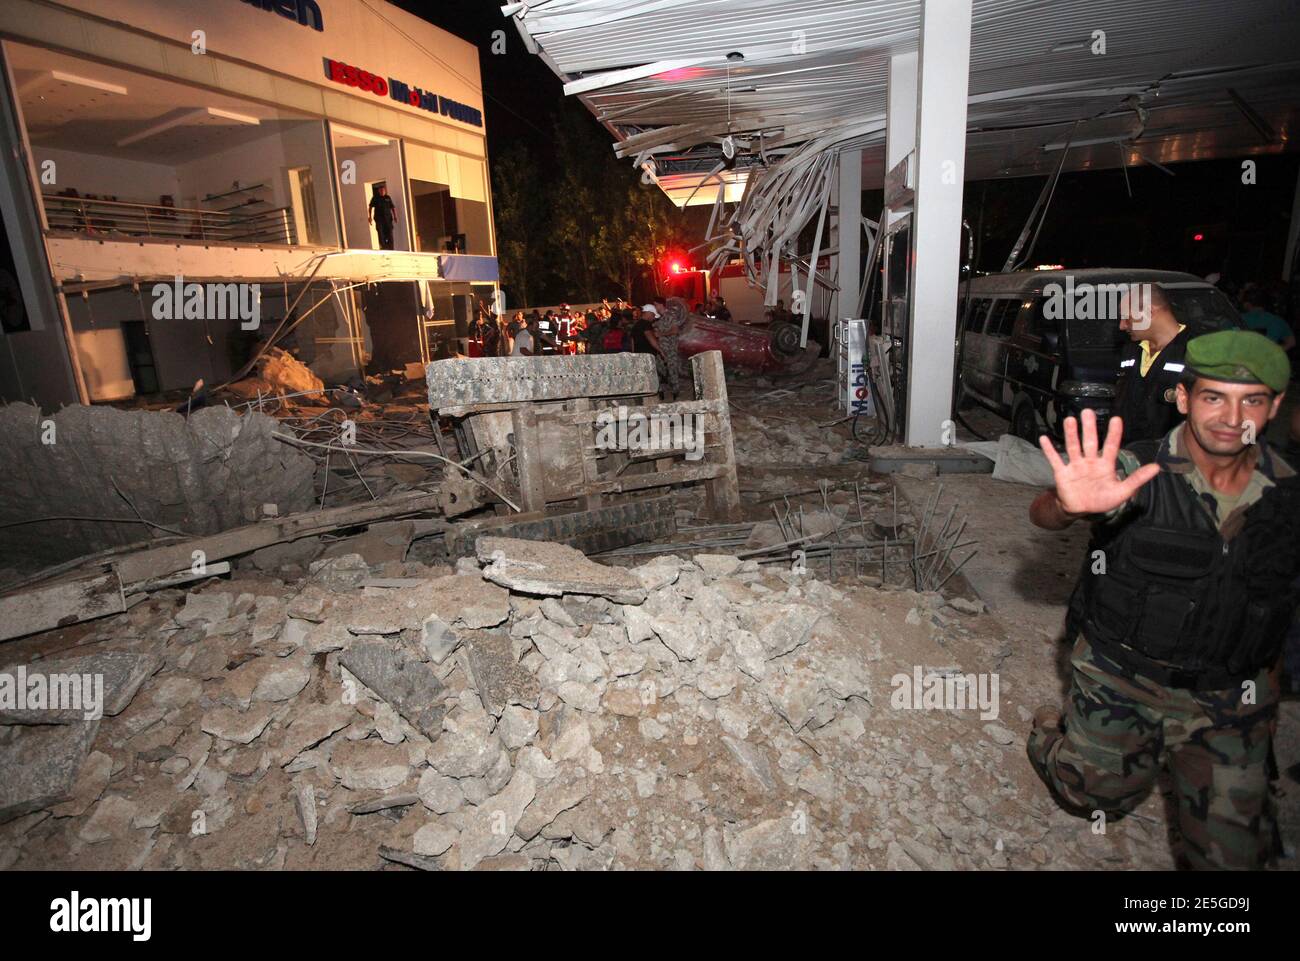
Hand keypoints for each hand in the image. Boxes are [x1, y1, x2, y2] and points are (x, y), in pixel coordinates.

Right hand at [1038, 409, 1159, 515]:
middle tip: (1087, 411)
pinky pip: (1054, 460)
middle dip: (1089, 428)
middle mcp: (1090, 461)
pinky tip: (1044, 438)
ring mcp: (1075, 466)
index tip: (1116, 419)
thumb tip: (1157, 467)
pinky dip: (1049, 450)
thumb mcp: (1123, 491)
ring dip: (1071, 434)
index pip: (1111, 446)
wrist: (1081, 510)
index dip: (1114, 434)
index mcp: (1105, 465)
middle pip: (1090, 442)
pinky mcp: (1062, 473)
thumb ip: (1137, 479)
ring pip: (1073, 447)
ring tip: (1070, 420)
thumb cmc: (1102, 499)